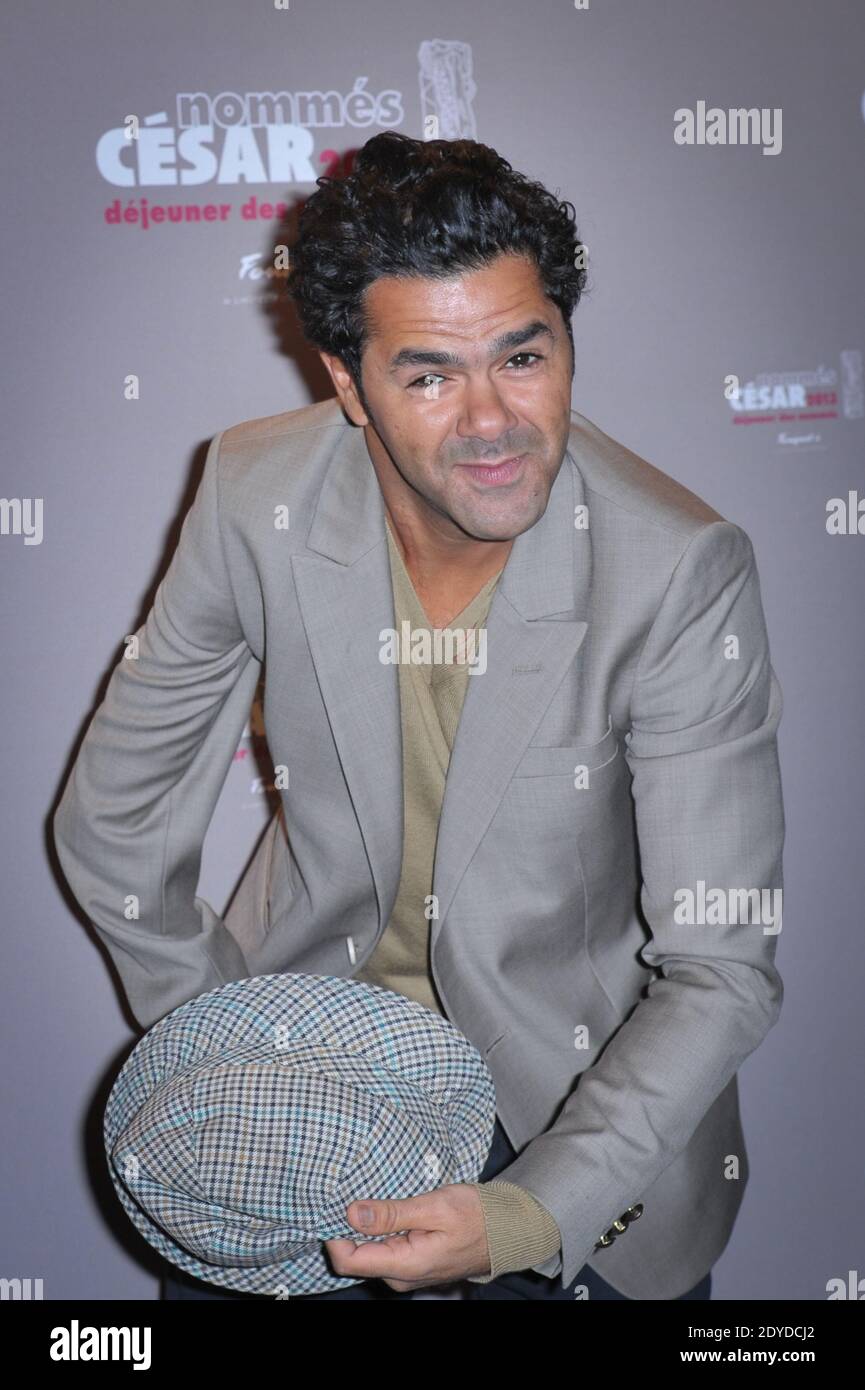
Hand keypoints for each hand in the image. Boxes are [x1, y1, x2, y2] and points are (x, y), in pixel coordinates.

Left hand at [323, 1184, 490, 1290]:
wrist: (506, 1230)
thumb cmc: (475, 1216)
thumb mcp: (434, 1206)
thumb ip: (392, 1214)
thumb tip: (352, 1213)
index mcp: (404, 1265)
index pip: (348, 1259)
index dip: (334, 1232)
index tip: (338, 1202)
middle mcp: (400, 1276)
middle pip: (355, 1255)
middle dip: (350, 1226)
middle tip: (358, 1192)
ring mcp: (406, 1272)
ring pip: (369, 1251)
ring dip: (367, 1226)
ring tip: (378, 1196)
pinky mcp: (411, 1263)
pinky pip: (384, 1249)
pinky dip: (380, 1229)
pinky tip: (390, 1208)